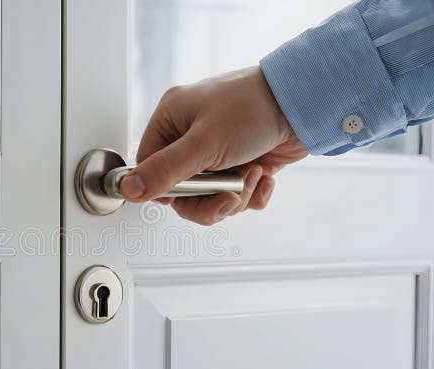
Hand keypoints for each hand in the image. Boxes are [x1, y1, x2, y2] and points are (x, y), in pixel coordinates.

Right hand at [121, 66, 307, 225]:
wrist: (305, 104)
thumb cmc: (253, 108)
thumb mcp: (203, 144)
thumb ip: (164, 171)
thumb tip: (129, 190)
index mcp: (172, 120)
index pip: (149, 167)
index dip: (166, 190)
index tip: (184, 198)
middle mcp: (192, 136)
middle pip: (182, 191)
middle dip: (210, 199)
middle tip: (228, 194)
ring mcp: (218, 151)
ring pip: (210, 197)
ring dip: (235, 195)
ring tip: (252, 176)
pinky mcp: (242, 163)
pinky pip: (236, 194)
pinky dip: (252, 193)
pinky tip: (264, 177)